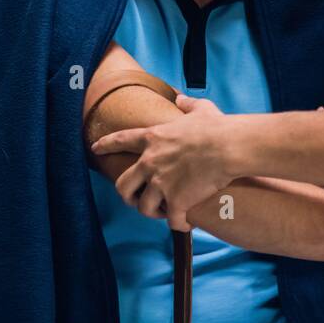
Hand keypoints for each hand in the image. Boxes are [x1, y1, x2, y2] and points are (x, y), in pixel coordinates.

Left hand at [91, 95, 239, 231]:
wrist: (228, 147)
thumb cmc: (216, 127)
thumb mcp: (200, 109)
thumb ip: (188, 104)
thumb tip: (181, 98)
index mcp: (153, 138)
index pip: (121, 140)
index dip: (106, 145)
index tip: (95, 149)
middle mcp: (151, 162)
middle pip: (122, 185)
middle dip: (127, 195)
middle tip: (137, 199)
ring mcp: (161, 183)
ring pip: (144, 207)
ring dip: (153, 212)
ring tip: (164, 213)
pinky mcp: (177, 201)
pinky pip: (173, 221)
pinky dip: (180, 224)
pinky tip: (186, 224)